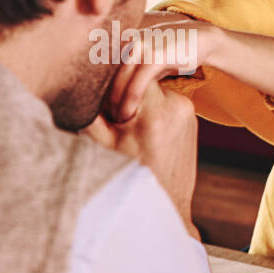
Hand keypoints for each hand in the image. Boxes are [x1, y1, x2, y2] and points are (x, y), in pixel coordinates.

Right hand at [82, 80, 199, 238]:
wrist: (164, 202)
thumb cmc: (127, 174)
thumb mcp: (100, 142)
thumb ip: (91, 108)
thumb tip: (81, 79)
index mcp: (154, 111)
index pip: (131, 71)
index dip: (114, 84)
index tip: (110, 106)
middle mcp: (178, 106)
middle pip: (143, 80)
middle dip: (126, 93)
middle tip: (118, 119)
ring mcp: (188, 111)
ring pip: (154, 90)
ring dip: (140, 102)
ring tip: (132, 129)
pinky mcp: (192, 118)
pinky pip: (166, 102)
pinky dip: (153, 111)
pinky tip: (147, 133)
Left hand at [107, 12, 220, 123]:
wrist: (200, 38)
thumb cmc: (170, 50)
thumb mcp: (145, 55)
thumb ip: (127, 66)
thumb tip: (107, 87)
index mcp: (120, 37)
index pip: (99, 67)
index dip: (96, 88)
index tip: (96, 107)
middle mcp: (127, 38)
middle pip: (105, 74)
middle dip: (102, 98)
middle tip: (103, 117)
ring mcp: (141, 45)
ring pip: (118, 79)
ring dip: (114, 103)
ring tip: (115, 119)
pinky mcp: (156, 55)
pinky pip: (137, 83)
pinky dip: (130, 100)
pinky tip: (127, 114)